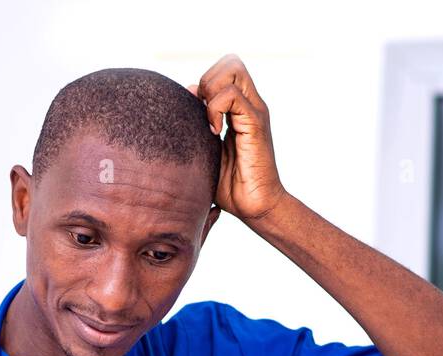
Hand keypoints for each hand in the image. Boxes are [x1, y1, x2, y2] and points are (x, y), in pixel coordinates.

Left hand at [188, 54, 287, 221]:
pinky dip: (215, 109)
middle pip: (231, 62)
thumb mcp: (207, 152)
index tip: (196, 112)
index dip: (205, 83)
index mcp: (241, 110)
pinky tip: (212, 131)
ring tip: (208, 120)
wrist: (255, 207)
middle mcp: (250, 105)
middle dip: (207, 80)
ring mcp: (255, 112)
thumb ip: (198, 126)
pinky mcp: (256, 124)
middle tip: (201, 111)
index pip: (225, 70)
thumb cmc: (231, 187)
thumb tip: (186, 95)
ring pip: (233, 68)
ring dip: (211, 90)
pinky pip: (232, 96)